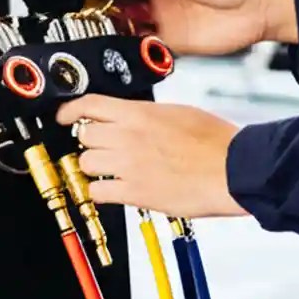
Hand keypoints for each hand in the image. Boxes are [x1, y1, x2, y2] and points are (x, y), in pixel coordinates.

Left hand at [56, 95, 248, 217]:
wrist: (233, 169)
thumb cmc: (217, 142)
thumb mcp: (180, 112)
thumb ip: (149, 115)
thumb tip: (135, 117)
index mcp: (140, 113)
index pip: (89, 105)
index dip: (70, 111)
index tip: (65, 117)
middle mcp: (129, 136)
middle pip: (84, 135)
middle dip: (91, 142)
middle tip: (102, 148)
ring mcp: (128, 165)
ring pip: (86, 163)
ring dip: (95, 168)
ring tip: (111, 171)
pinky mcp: (134, 192)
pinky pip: (97, 192)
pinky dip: (101, 193)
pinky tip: (113, 191)